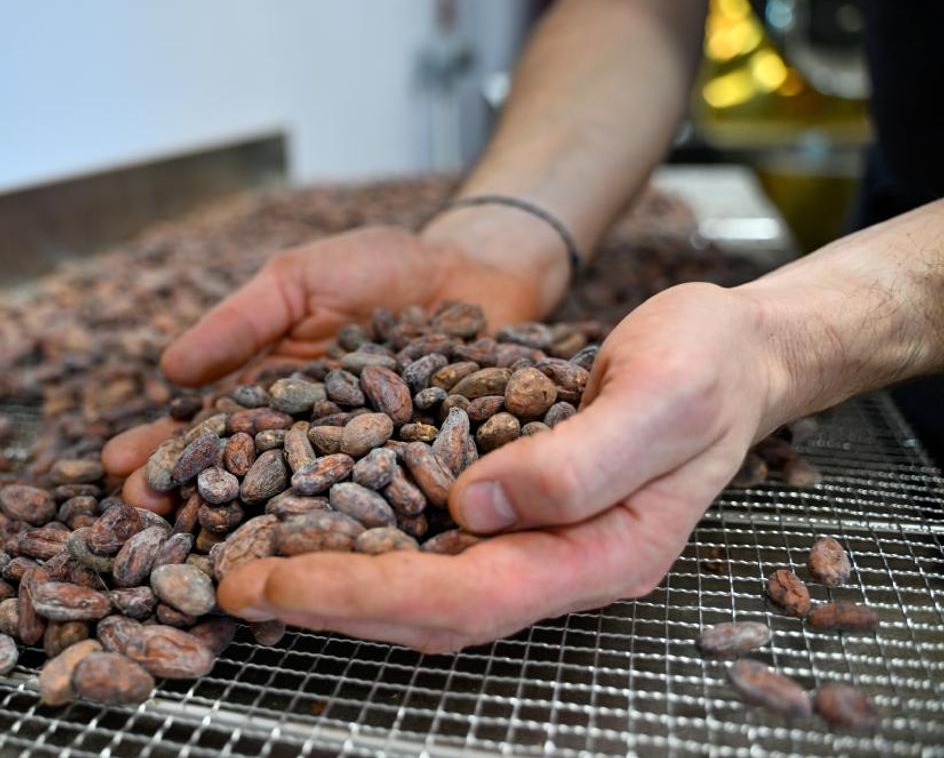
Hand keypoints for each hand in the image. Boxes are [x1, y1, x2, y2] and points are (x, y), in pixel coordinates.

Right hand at [102, 223, 566, 510]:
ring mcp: (362, 466)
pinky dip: (345, 538)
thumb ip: (244, 320)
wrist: (478, 273)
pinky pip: (378, 512)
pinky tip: (313, 565)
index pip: (208, 431)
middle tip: (143, 527)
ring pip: (301, 509)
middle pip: (243, 484)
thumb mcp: (301, 280)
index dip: (164, 451)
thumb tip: (170, 368)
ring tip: (207, 556)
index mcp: (274, 398)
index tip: (118, 470)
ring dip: (254, 534)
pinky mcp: (417, 479)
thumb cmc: (383, 270)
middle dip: (191, 505)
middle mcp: (310, 442)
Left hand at [215, 283, 786, 650]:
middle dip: (326, 605)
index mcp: (600, 554)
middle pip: (427, 610)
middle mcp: (557, 563)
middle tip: (231, 587)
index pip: (466, 600)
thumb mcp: (664, 395)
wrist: (728, 350)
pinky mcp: (510, 508)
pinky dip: (361, 542)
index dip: (366, 600)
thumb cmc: (706, 365)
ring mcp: (533, 541)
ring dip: (332, 584)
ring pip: (418, 587)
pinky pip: (426, 542)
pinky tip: (308, 524)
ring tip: (248, 566)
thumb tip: (474, 507)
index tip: (276, 585)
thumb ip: (582, 460)